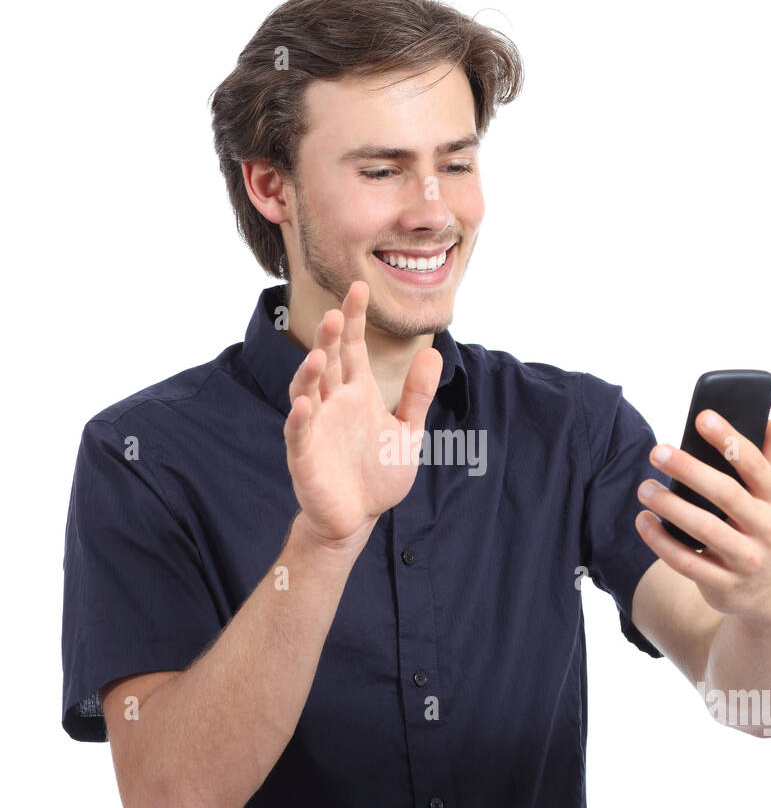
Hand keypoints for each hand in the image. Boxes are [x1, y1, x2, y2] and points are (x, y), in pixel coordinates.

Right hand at [284, 280, 442, 548]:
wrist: (358, 518)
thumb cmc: (377, 475)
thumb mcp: (407, 432)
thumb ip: (418, 396)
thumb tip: (434, 354)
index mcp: (357, 394)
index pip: (352, 348)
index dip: (354, 320)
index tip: (359, 288)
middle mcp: (333, 404)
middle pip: (327, 362)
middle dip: (329, 339)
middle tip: (336, 315)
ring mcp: (316, 427)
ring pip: (306, 392)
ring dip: (309, 373)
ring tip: (318, 355)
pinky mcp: (304, 456)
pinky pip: (298, 433)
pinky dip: (299, 419)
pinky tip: (304, 405)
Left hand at [634, 409, 770, 620]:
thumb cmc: (764, 527)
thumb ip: (769, 457)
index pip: (754, 464)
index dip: (728, 439)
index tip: (702, 417)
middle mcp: (767, 529)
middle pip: (725, 494)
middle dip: (689, 469)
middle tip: (658, 451)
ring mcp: (746, 560)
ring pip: (703, 528)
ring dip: (669, 506)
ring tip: (645, 488)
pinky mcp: (722, 584)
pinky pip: (686, 561)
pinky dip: (660, 541)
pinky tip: (643, 521)